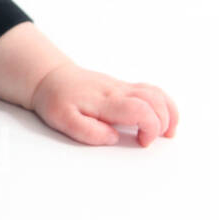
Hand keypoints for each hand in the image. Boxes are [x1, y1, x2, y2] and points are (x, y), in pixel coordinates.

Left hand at [29, 61, 178, 146]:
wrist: (49, 78)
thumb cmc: (56, 100)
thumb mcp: (63, 120)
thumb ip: (88, 131)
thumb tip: (114, 137)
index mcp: (105, 101)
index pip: (140, 109)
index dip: (150, 127)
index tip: (142, 142)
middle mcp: (117, 90)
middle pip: (155, 100)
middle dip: (162, 123)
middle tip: (151, 140)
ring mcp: (121, 86)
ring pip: (156, 93)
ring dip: (169, 113)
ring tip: (167, 133)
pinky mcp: (122, 86)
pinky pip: (151, 90)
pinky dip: (164, 105)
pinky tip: (163, 119)